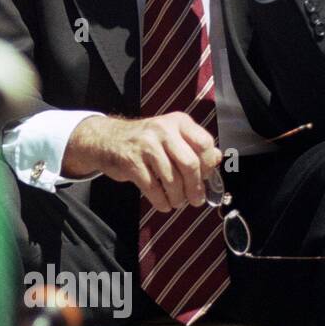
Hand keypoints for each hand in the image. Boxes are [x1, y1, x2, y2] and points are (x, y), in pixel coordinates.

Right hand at [64, 113, 222, 212]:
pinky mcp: (131, 162)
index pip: (204, 143)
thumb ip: (194, 147)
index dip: (208, 165)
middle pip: (190, 164)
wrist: (107, 140)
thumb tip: (217, 160)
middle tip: (195, 199)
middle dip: (194, 187)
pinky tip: (163, 203)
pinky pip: (153, 188)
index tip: (205, 177)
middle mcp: (163, 130)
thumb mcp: (171, 137)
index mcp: (178, 122)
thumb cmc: (145, 142)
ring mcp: (145, 145)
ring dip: (177, 197)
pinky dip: (161, 201)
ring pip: (171, 179)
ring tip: (176, 201)